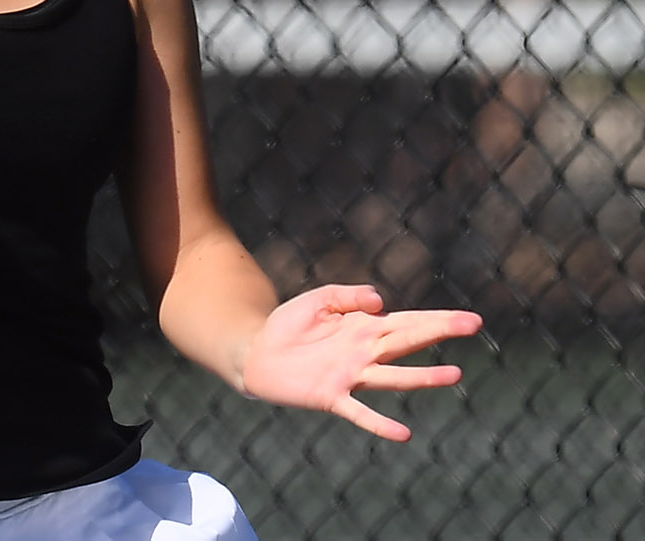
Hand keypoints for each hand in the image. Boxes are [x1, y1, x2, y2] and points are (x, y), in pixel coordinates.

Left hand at [240, 284, 482, 441]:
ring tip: (453, 376)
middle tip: (473, 327)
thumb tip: (380, 301)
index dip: (438, 320)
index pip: (408, 321)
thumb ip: (348, 295)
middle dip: (439, 332)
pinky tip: (403, 434)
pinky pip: (360, 412)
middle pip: (408, 341)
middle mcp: (365, 353)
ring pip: (394, 377)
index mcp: (365, 327)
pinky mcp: (332, 397)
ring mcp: (352, 376)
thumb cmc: (290, 325)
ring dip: (422, 377)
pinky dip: (380, 424)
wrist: (256, 351)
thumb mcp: (318, 299)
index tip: (470, 319)